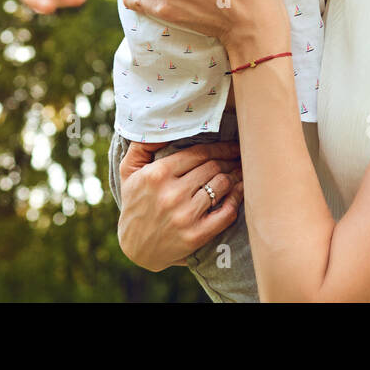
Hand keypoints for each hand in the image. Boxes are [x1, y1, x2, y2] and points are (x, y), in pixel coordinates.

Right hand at [117, 140, 243, 271]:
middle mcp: (170, 194)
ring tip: (240, 172)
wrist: (135, 248)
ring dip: (234, 176)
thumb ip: (143, 144)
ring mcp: (184, 216)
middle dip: (230, 160)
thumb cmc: (135, 202)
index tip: (233, 146)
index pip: (199, 153)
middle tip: (240, 157)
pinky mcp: (195, 236)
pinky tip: (239, 191)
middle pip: (213, 167)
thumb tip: (161, 122)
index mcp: (156, 174)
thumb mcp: (129, 171)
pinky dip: (237, 199)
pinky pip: (227, 212)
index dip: (221, 147)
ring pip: (222, 185)